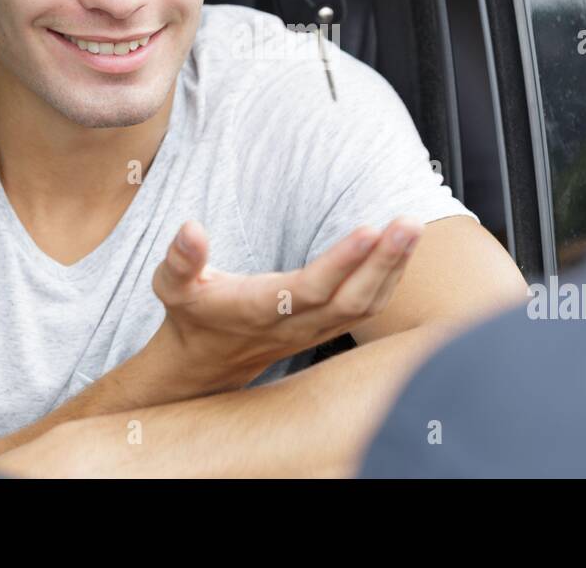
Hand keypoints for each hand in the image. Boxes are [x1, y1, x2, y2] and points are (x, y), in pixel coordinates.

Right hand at [150, 217, 423, 390]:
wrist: (206, 365)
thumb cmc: (191, 316)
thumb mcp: (172, 287)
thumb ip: (181, 259)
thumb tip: (190, 228)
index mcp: (261, 309)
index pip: (310, 288)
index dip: (342, 262)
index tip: (370, 228)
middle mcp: (296, 324)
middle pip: (352, 298)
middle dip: (384, 261)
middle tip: (410, 222)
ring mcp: (317, 330)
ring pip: (367, 305)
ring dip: (394, 268)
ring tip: (413, 227)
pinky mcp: (328, 327)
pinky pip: (369, 308)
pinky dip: (391, 279)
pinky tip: (403, 248)